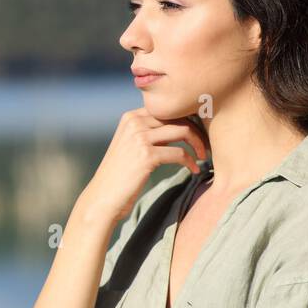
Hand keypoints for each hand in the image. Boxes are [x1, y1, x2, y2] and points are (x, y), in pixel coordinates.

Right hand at [77, 108, 206, 228]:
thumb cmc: (120, 175)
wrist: (103, 197)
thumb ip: (148, 132)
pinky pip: (180, 153)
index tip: (198, 133)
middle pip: (178, 117)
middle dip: (196, 130)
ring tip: (201, 157)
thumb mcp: (130, 145)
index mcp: (131, 117)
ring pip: (183, 130)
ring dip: (198, 144)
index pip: (167, 109)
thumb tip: (179, 127)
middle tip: (204, 146)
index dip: (187, 119)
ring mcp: (139, 137)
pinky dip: (190, 162)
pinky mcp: (146, 155)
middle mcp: (134, 122)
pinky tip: (193, 170)